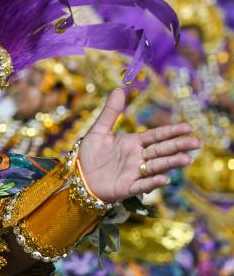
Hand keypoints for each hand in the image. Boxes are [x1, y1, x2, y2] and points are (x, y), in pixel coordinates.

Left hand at [79, 88, 198, 203]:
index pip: (156, 136)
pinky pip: (142, 184)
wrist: (78, 177)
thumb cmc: (89, 155)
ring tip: (187, 159)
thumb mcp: (98, 131)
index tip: (188, 127)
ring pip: (157, 167)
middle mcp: (138, 157)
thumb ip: (111, 112)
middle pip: (161, 150)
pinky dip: (152, 182)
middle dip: (178, 146)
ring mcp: (135, 173)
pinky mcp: (128, 187)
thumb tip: (119, 88)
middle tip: (197, 143)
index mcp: (133, 143)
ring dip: (171, 163)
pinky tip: (164, 179)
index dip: (171, 131)